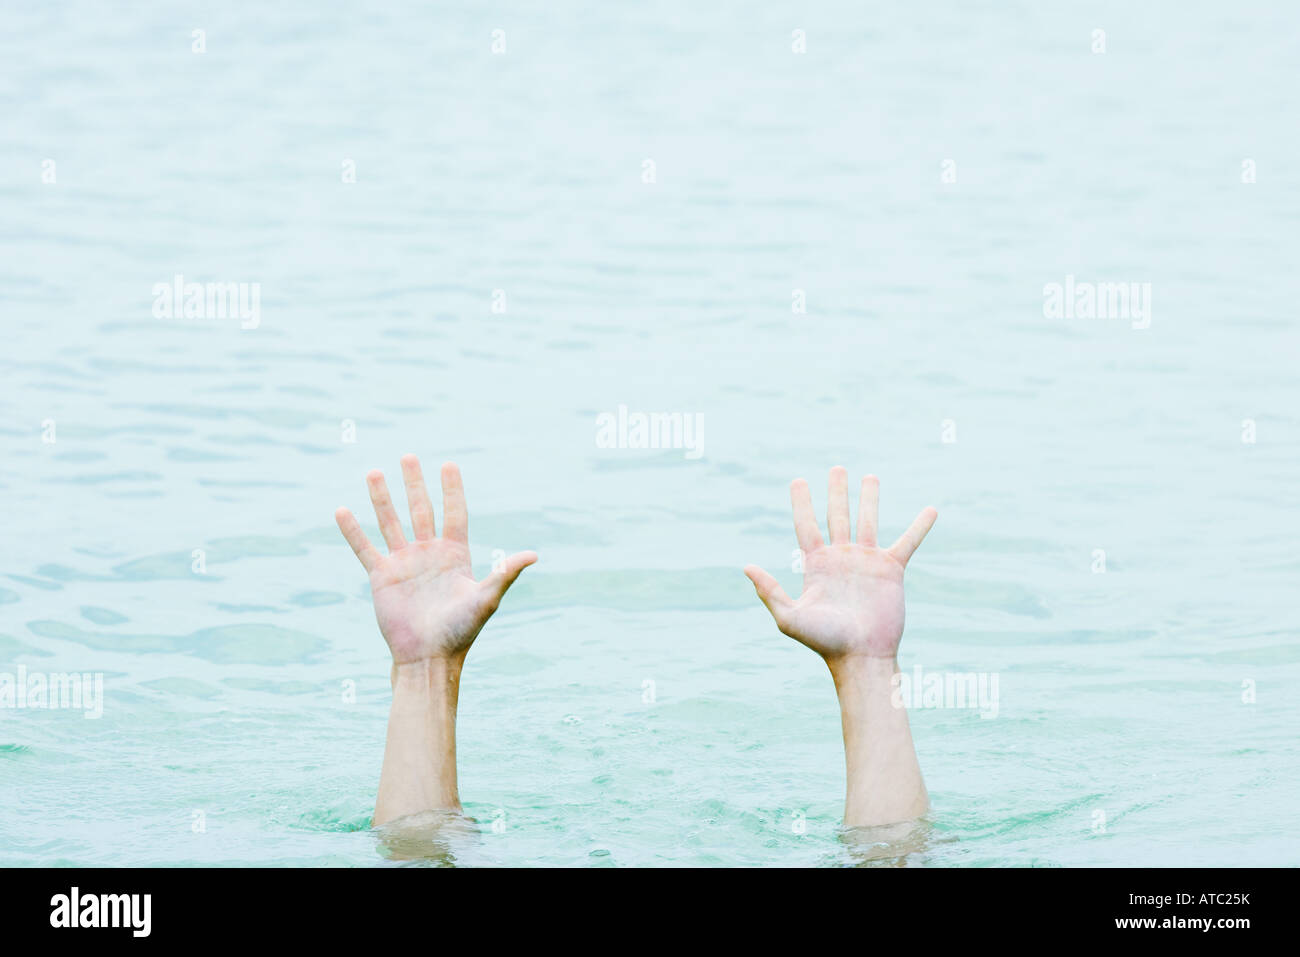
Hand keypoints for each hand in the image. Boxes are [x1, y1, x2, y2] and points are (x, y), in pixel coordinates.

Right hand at [335, 455, 536, 664]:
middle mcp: (428, 554)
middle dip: (414, 484)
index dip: (452, 490)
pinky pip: (365, 548)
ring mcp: (404, 564)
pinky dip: (353, 531)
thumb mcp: (485, 599)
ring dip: (382, 498)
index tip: (449, 464)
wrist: (429, 658)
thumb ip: (505, 574)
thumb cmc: (460, 631)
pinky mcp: (381, 577)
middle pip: (421, 510)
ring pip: (390, 522)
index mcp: (455, 555)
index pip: (454, 514)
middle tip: (409, 457)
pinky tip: (342, 510)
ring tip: (373, 472)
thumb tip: (534, 555)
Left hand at [744, 467, 935, 660]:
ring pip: (868, 521)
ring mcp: (867, 562)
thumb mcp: (790, 617)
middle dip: (837, 492)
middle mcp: (841, 558)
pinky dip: (919, 526)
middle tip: (838, 468)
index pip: (807, 525)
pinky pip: (908, 542)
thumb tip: (746, 566)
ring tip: (870, 476)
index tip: (798, 481)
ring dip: (869, 498)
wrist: (861, 657)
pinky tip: (931, 510)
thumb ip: (770, 591)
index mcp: (817, 565)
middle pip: (837, 516)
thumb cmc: (824, 642)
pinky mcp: (891, 570)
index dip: (802, 503)